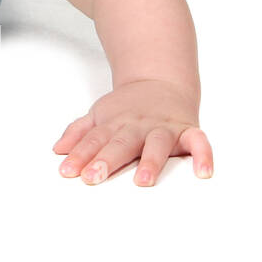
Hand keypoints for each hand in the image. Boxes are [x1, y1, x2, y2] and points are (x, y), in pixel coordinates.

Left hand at [54, 78, 212, 185]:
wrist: (160, 81)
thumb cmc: (127, 107)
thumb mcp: (98, 114)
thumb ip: (79, 133)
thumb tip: (58, 151)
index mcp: (114, 124)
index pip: (94, 140)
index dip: (81, 155)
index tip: (67, 172)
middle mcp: (137, 126)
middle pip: (120, 143)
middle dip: (106, 161)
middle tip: (92, 178)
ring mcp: (163, 128)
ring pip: (157, 144)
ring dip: (150, 161)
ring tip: (142, 181)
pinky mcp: (188, 130)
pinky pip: (199, 142)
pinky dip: (203, 155)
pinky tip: (203, 173)